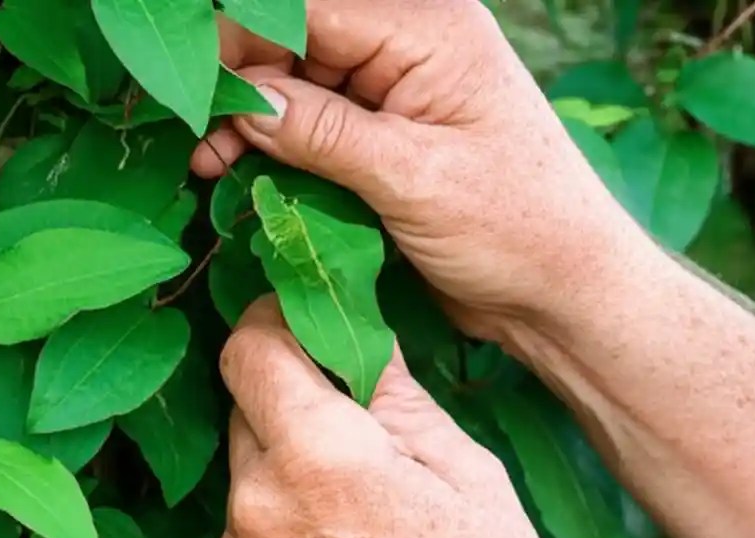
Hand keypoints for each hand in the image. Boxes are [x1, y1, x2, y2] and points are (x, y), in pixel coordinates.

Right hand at [192, 0, 643, 338]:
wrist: (564, 292)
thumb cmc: (516, 228)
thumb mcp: (412, 177)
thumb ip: (323, 134)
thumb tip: (241, 101)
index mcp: (430, 29)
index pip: (308, 10)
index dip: (242, 42)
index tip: (190, 89)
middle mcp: (411, 48)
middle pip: (297, 45)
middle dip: (242, 88)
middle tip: (195, 142)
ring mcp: (399, 94)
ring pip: (299, 89)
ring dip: (253, 126)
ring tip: (209, 168)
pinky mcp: (389, 139)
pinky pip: (317, 130)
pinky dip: (279, 153)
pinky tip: (244, 177)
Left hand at [212, 297, 588, 537]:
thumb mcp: (469, 476)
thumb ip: (398, 396)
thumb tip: (361, 334)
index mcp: (321, 457)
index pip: (249, 348)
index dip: (270, 322)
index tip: (299, 324)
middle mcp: (258, 507)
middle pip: (246, 412)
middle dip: (291, 406)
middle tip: (354, 435)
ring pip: (244, 481)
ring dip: (284, 477)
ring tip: (357, 522)